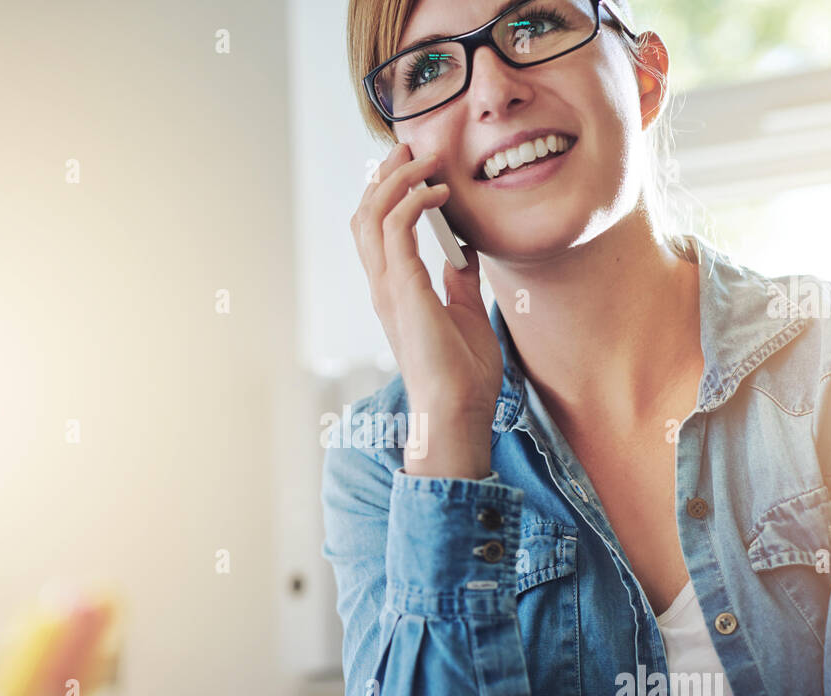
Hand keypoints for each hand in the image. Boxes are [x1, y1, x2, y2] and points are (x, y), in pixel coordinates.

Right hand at [349, 143, 501, 477]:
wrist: (458, 411)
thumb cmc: (462, 376)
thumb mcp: (466, 314)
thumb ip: (459, 283)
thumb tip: (464, 253)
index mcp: (395, 291)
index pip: (376, 230)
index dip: (389, 192)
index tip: (416, 166)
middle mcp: (384, 286)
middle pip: (364, 214)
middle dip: (384, 175)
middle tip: (411, 148)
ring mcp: (390, 288)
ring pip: (372, 215)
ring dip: (396, 180)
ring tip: (425, 160)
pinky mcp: (404, 290)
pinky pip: (397, 230)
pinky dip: (413, 202)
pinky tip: (439, 193)